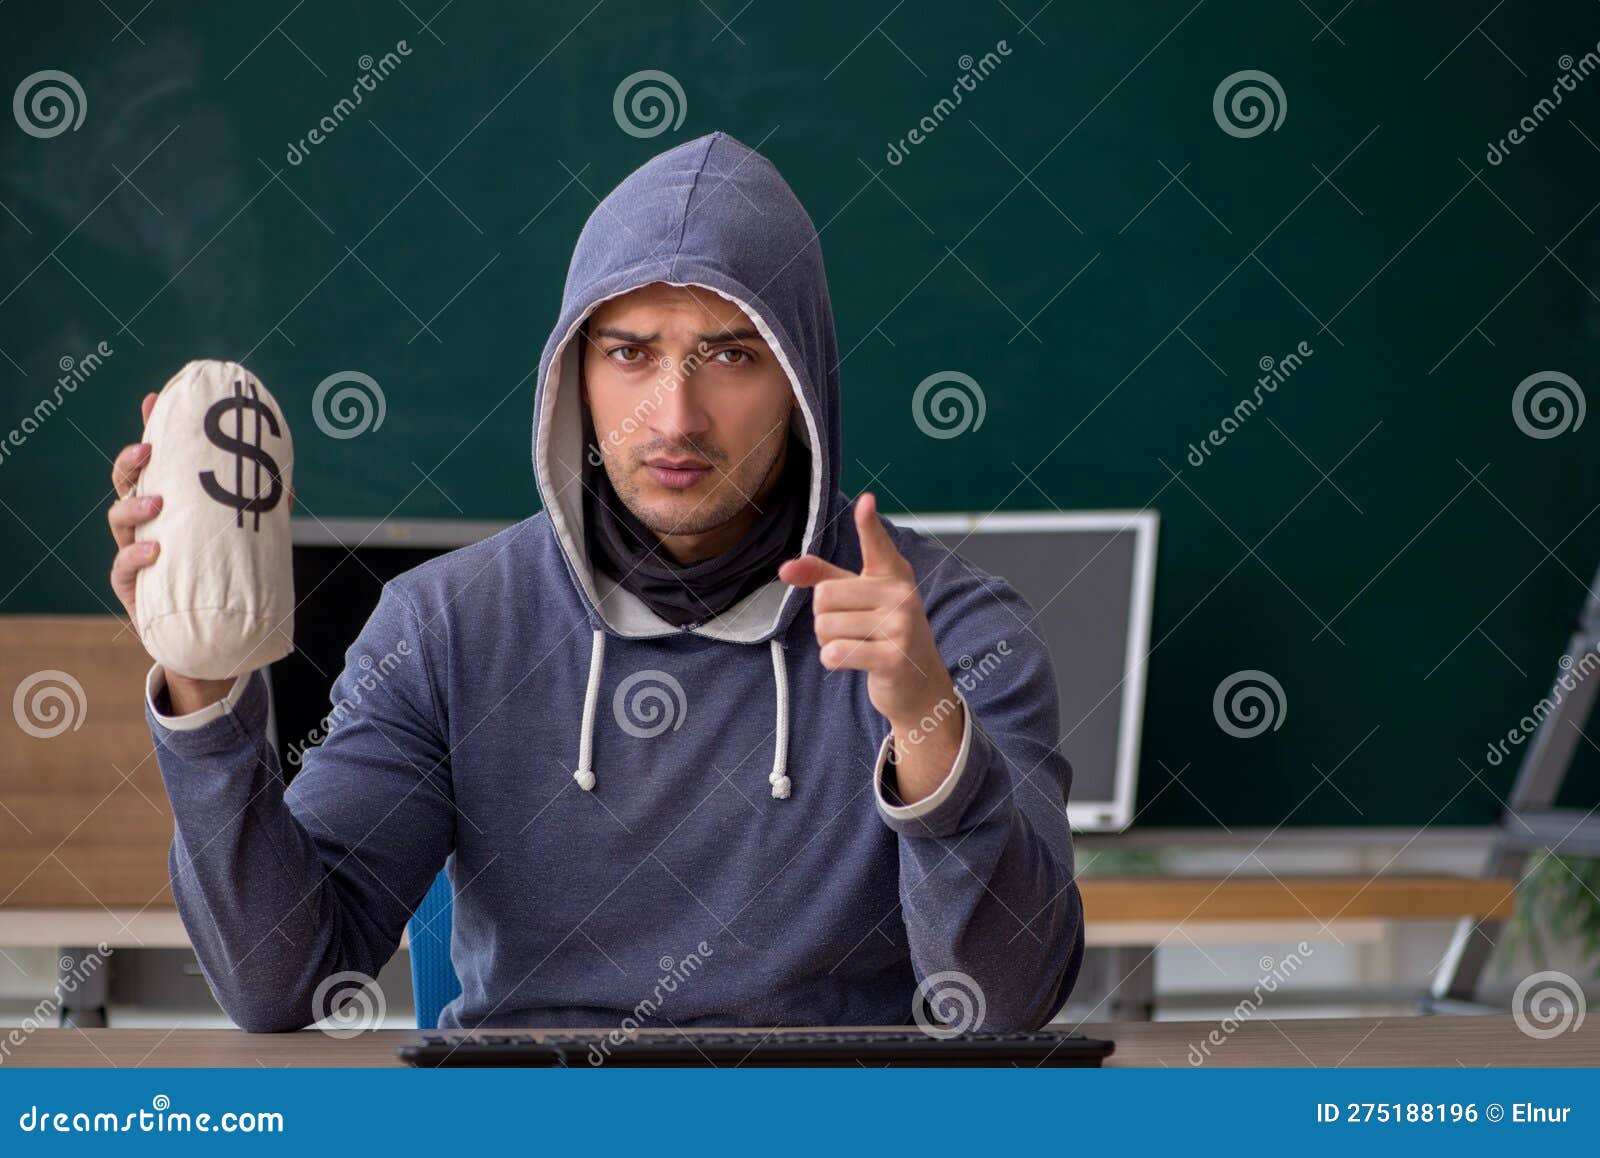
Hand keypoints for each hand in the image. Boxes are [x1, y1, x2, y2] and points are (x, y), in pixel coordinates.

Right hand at [107, 391, 292, 712]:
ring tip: (157, 502)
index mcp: (170, 505)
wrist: (212, 640)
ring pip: (118, 520)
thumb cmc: (223, 578)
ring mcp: (135, 553)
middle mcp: (146, 524)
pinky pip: (123, 568)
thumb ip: (263, 514)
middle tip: (146, 450)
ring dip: (133, 505)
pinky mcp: (133, 589)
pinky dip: (135, 556)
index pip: (156, 462)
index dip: (152, 430)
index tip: (154, 399)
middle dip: (130, 462)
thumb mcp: (246, 543)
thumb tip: (288, 483)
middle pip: (126, 483)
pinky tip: (155, 551)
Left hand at [779, 493, 961, 798]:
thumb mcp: (856, 600)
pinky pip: (835, 652)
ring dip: (829, 641)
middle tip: (853, 629)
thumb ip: (822, 578)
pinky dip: (834, 660)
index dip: (868, 524)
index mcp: (892, 574)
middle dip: (824, 618)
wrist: (918, 684)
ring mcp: (901, 625)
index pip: (876, 543)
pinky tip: (855, 662)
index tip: (865, 502)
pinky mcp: (894, 657)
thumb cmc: (882, 633)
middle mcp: (901, 594)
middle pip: (823, 596)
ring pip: (825, 626)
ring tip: (857, 645)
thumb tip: (784, 569)